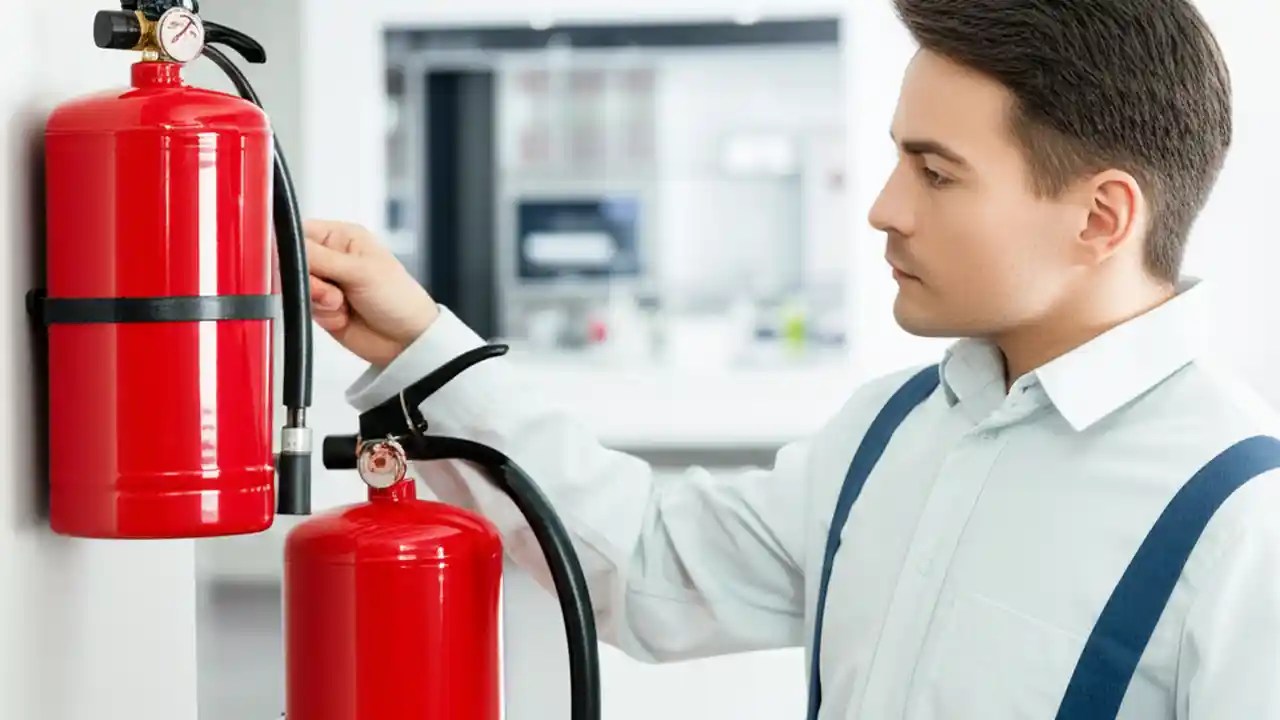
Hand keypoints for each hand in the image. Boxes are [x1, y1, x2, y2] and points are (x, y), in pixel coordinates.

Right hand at [304, 219, 439, 366]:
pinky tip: (342, 316)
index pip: (300, 232)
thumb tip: (285, 244)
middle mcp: (331, 258)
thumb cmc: (399, 298)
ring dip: (317, 299)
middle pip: (292, 262)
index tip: (298, 263)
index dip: (291, 247)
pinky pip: (303, 308)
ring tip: (342, 303)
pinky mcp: (321, 308)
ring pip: (296, 287)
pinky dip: (321, 314)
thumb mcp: (360, 271)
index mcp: (342, 237)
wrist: (407, 341)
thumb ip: (320, 258)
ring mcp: (325, 284)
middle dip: (309, 279)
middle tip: (331, 289)